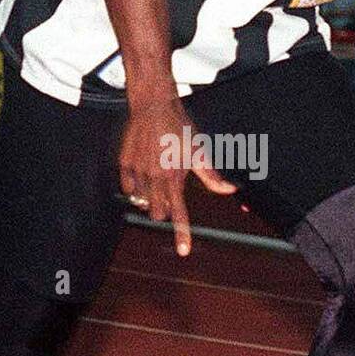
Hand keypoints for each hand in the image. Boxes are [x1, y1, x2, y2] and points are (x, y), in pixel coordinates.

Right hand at [119, 96, 236, 256]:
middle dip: (164, 209)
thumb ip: (211, 176)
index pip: (179, 213)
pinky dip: (135, 186)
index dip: (182, 233)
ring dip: (150, 198)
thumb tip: (230, 190)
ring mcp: (137, 172)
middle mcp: (154, 178)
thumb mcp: (198, 151)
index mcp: (174, 177)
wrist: (153, 106)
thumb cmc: (179, 127)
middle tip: (169, 190)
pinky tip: (143, 172)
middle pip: (158, 212)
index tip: (183, 250)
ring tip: (157, 176)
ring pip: (142, 202)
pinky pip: (128, 188)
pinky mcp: (124, 164)